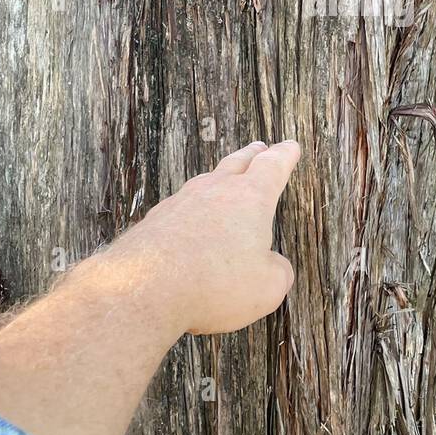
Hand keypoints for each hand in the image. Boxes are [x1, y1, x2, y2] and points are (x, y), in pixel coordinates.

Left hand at [108, 141, 300, 335]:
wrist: (145, 288)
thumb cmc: (214, 285)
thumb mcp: (267, 287)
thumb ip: (278, 273)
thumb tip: (274, 266)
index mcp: (249, 198)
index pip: (272, 167)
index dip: (284, 156)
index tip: (290, 146)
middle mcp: (214, 191)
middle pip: (236, 163)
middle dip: (252, 155)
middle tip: (260, 147)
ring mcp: (181, 202)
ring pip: (205, 181)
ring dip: (219, 178)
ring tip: (224, 179)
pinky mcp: (156, 220)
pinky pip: (180, 207)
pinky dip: (191, 210)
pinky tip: (188, 220)